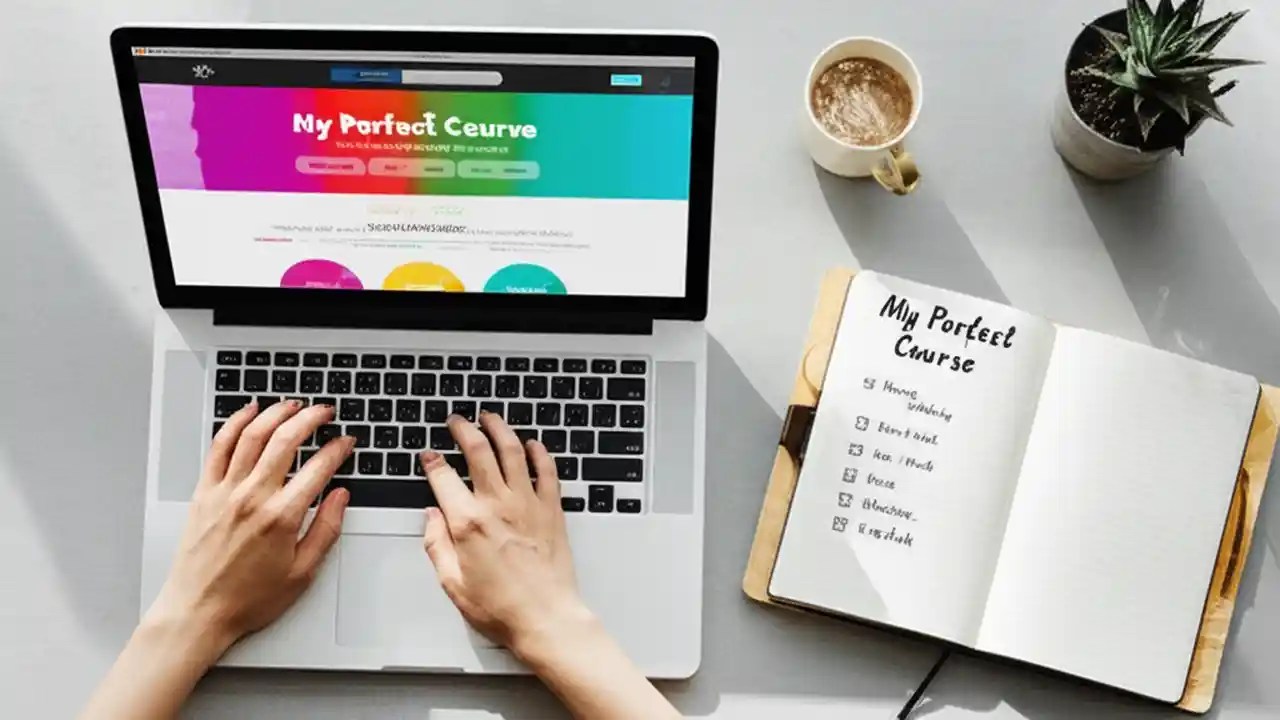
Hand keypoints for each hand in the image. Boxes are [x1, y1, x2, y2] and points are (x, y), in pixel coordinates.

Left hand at [81, 400, 353, 719]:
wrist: (198, 611)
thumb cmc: (247, 599)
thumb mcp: (302, 573)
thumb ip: (326, 529)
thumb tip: (341, 497)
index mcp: (281, 517)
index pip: (319, 468)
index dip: (338, 448)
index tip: (346, 442)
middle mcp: (253, 498)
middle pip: (286, 439)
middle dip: (310, 418)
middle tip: (325, 412)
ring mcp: (225, 492)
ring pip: (252, 435)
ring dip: (276, 413)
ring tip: (293, 405)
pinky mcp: (204, 493)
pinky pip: (219, 447)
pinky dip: (235, 423)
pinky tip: (248, 412)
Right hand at [419, 413, 680, 718]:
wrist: (546, 617)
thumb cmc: (501, 607)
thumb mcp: (452, 583)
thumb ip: (436, 545)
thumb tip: (431, 518)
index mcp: (468, 523)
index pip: (443, 477)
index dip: (432, 462)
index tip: (428, 456)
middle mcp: (497, 505)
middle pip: (479, 451)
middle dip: (464, 429)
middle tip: (457, 421)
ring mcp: (528, 503)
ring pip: (513, 450)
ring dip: (500, 429)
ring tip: (491, 418)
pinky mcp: (551, 509)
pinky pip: (547, 470)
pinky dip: (539, 452)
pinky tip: (533, 444)